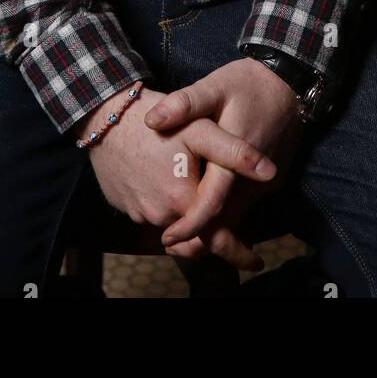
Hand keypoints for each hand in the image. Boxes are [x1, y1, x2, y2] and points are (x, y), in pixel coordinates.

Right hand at [74, 84, 277, 269]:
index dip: (238, 253)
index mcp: (182, 201)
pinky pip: (153, 217)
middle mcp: (159, 216)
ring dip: (188, 221)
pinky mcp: (125, 207)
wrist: (106, 117)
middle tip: (233, 236)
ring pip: (173, 229)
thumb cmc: (156, 121)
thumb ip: (235, 153)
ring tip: (199, 201)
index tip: (256, 261)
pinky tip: (170, 187)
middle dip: (213, 237)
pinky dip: (167, 210)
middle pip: (194, 238)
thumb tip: (270, 172)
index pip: (215, 239)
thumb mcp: (201, 130)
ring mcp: (139, 213)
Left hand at [143, 59, 306, 258]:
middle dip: (198, 235)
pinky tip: (208, 204)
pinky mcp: (272, 180)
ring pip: (237, 215)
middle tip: (169, 241)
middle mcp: (254, 179)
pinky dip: (227, 210)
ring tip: (183, 229)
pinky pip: (246, 203)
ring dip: (213, 224)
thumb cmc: (250, 83)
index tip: (168, 238)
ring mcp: (266, 182)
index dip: (189, 226)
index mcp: (234, 158)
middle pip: (225, 221)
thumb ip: (185, 104)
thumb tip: (152, 120)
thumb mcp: (215, 86)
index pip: (211, 204)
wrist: (292, 81)